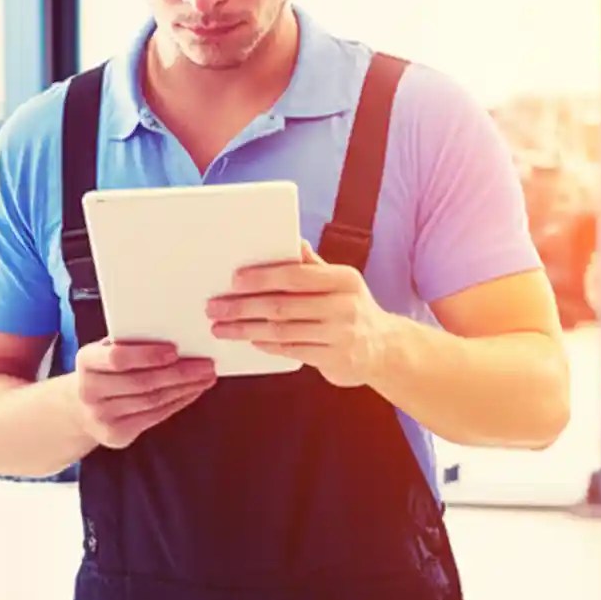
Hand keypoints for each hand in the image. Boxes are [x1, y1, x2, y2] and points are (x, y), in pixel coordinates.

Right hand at [70, 339, 216, 448]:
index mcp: (86, 361)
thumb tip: (176, 334)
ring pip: (152, 401)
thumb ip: (130, 342)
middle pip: (141, 382)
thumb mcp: (106, 350)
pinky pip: (155, 416)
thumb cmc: (104, 370)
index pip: (118, 358)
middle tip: (206, 365)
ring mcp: (101, 416)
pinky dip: (178, 403)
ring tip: (206, 377)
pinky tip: (193, 391)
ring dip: (184, 388)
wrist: (80, 407)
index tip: (175, 350)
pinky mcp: (116, 435)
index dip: (147, 355)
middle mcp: (89, 391)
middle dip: (178, 373)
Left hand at [205, 241, 396, 387]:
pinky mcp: (333, 359)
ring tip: (221, 327)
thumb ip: (313, 266)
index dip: (262, 277)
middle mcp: (343, 306)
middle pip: (281, 306)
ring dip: (245, 329)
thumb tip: (292, 239)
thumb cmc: (352, 308)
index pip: (295, 276)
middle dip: (242, 306)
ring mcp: (339, 335)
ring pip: (281, 331)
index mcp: (343, 279)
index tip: (233, 280)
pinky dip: (266, 344)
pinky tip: (248, 339)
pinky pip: (290, 350)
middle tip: (214, 307)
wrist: (385, 349)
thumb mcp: (339, 282)